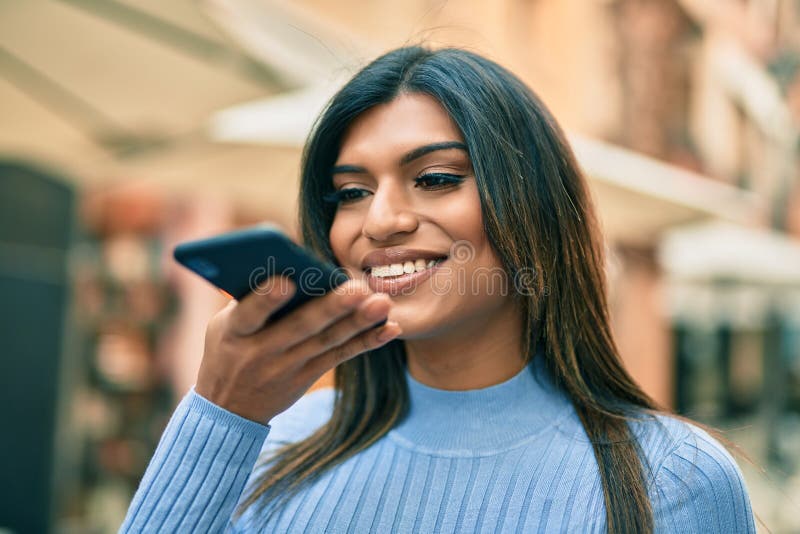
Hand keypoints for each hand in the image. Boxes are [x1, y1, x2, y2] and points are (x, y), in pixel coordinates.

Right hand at [195, 276, 400, 424]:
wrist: (227, 408)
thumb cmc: (228, 347)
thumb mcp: (224, 325)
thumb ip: (250, 298)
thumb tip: (290, 261)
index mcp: (234, 331)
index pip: (248, 314)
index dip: (265, 299)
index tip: (285, 280)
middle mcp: (261, 351)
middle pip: (300, 327)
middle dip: (331, 308)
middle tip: (359, 289)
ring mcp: (286, 367)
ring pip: (327, 341)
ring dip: (358, 322)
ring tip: (382, 304)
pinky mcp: (306, 376)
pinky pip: (339, 356)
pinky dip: (366, 342)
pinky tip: (389, 329)